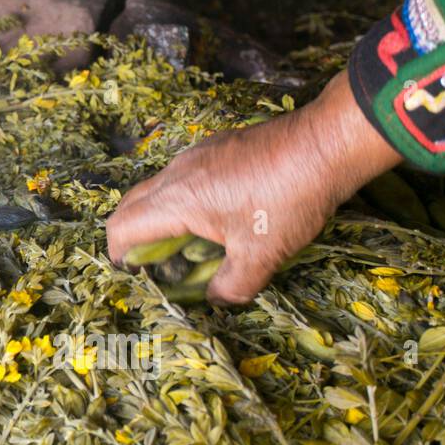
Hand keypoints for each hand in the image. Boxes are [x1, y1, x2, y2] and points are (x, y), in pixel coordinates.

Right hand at [105, 71, 400, 303]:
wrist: (325, 144)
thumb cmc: (289, 200)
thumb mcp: (262, 256)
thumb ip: (232, 286)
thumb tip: (218, 299)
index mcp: (176, 201)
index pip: (123, 227)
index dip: (119, 254)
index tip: (135, 274)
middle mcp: (176, 174)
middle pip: (131, 204)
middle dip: (131, 235)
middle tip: (154, 261)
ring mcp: (194, 155)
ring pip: (157, 187)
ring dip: (159, 215)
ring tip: (188, 241)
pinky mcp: (215, 146)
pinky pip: (182, 175)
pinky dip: (182, 198)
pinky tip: (218, 212)